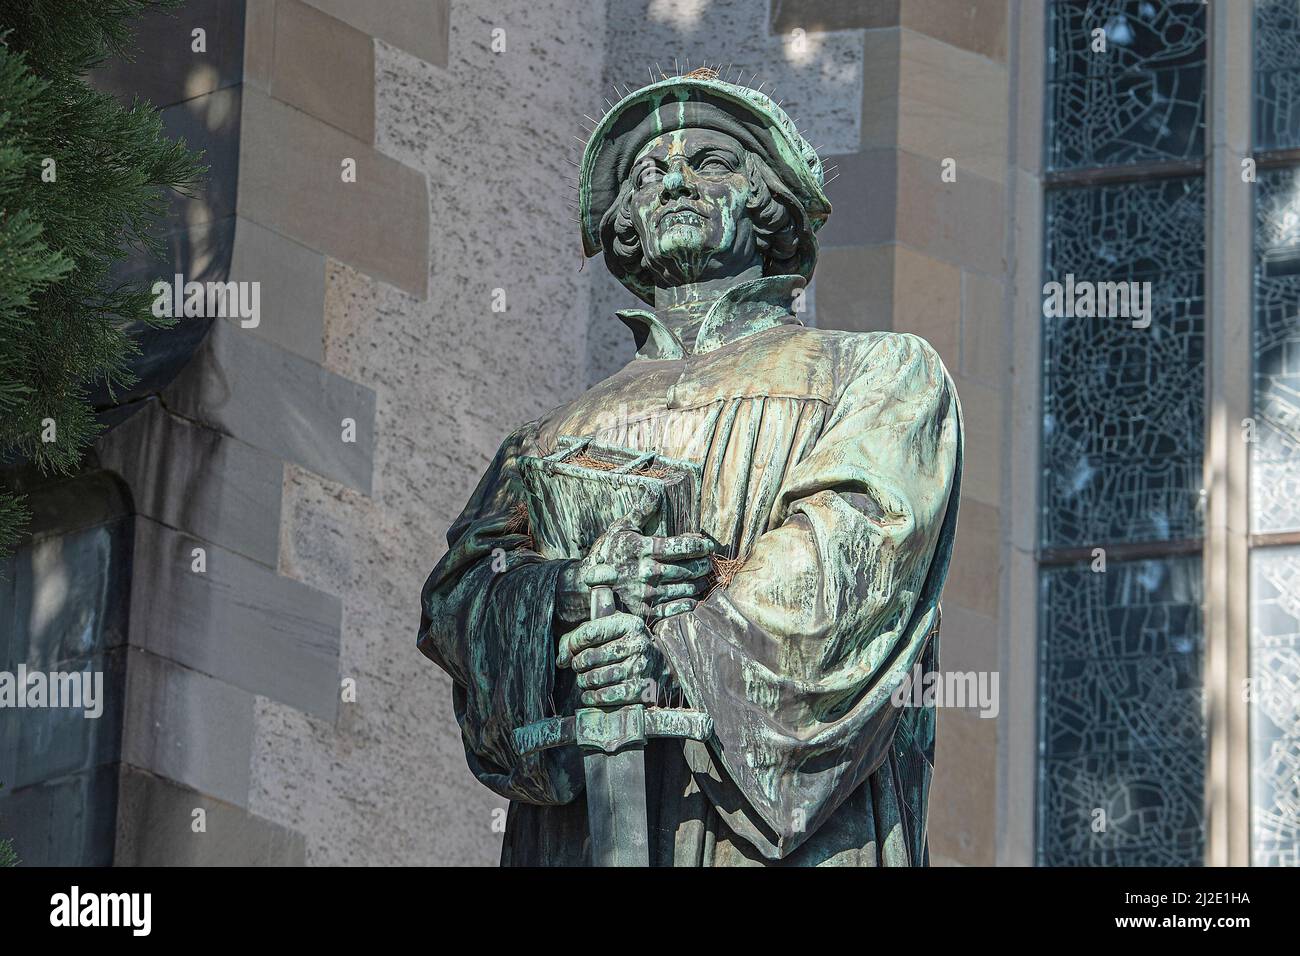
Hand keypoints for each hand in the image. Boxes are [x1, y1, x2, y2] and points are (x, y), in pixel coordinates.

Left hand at [557, 611, 661, 706]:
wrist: (661, 665)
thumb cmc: (626, 645)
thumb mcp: (609, 630)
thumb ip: (580, 636)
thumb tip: (562, 660)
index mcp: (629, 624)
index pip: (589, 632)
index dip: (573, 643)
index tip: (572, 650)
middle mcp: (637, 644)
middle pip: (589, 657)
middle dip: (577, 664)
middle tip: (579, 666)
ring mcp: (639, 668)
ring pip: (594, 678)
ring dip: (583, 681)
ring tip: (585, 679)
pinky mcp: (639, 691)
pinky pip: (604, 697)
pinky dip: (591, 697)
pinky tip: (590, 694)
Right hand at [560, 489, 714, 622]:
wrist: (585, 585)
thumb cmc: (607, 552)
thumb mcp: (621, 528)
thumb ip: (641, 511)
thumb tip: (656, 490)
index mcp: (643, 549)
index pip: (680, 546)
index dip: (699, 546)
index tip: (708, 545)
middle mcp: (647, 572)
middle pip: (686, 568)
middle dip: (702, 564)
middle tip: (708, 562)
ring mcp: (646, 594)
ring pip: (683, 588)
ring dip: (698, 583)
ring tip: (703, 577)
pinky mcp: (644, 611)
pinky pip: (672, 610)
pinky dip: (686, 604)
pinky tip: (693, 598)